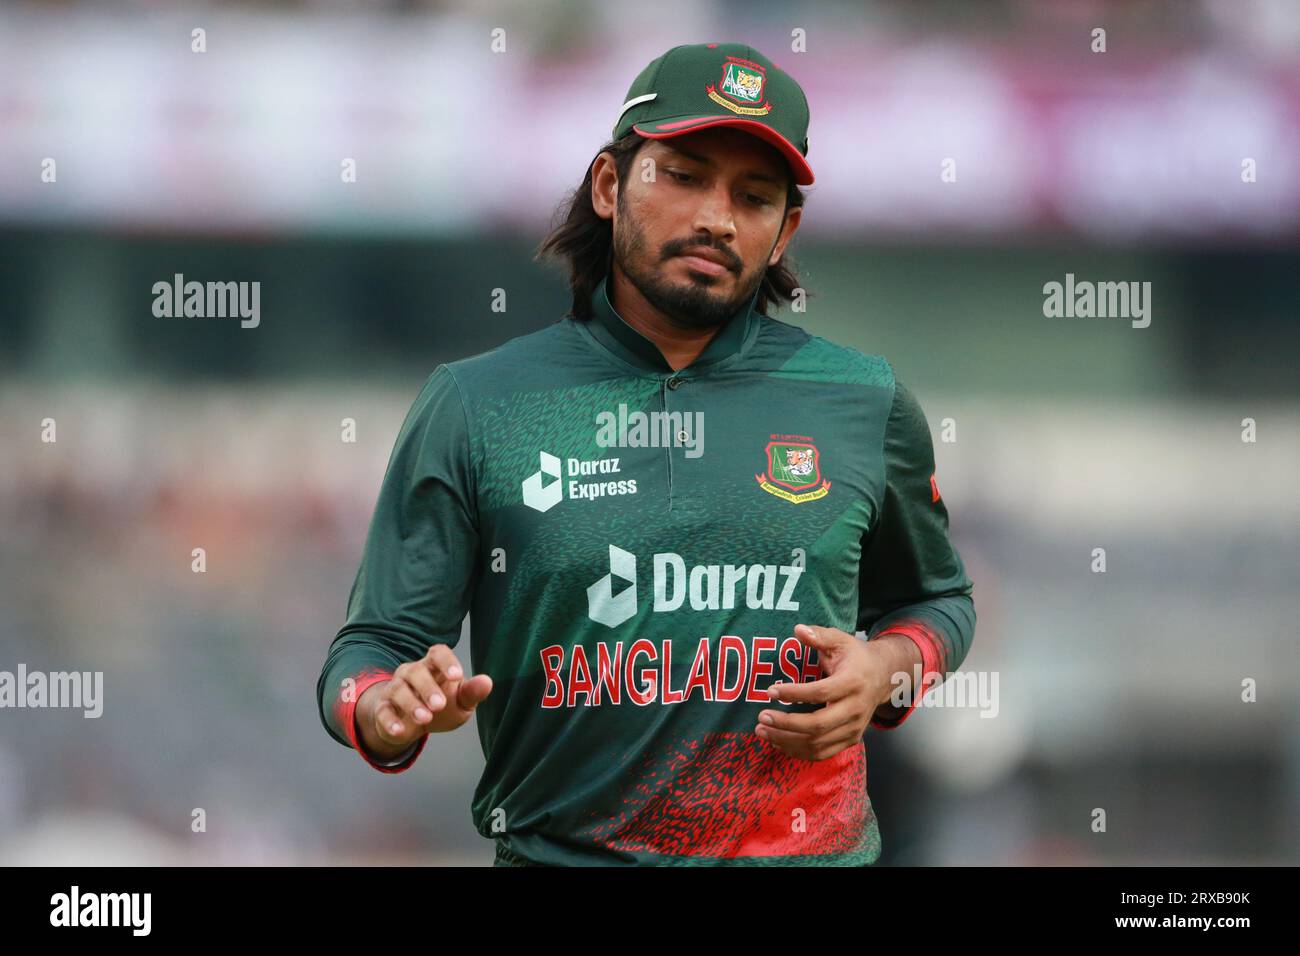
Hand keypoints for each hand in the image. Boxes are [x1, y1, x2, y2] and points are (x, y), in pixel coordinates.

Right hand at [357, 644, 492, 757]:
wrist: (412, 725)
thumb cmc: (441, 707)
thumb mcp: (460, 702)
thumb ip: (472, 692)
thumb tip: (487, 682)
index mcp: (433, 666)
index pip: (438, 653)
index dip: (446, 662)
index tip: (456, 676)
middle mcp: (411, 673)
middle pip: (416, 671)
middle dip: (427, 687)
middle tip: (440, 705)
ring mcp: (395, 689)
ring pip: (398, 690)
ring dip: (411, 704)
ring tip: (426, 718)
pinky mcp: (382, 709)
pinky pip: (383, 711)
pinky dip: (390, 721)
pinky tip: (400, 731)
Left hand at [754, 623, 913, 760]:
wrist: (885, 677)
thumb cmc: (856, 657)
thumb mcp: (841, 640)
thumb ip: (820, 635)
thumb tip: (798, 630)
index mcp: (853, 683)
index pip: (821, 692)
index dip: (794, 694)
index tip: (771, 691)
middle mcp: (855, 709)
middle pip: (818, 725)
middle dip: (786, 723)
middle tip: (762, 717)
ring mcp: (854, 728)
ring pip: (818, 743)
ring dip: (787, 740)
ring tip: (762, 731)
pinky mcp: (850, 740)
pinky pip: (822, 753)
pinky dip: (798, 751)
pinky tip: (778, 742)